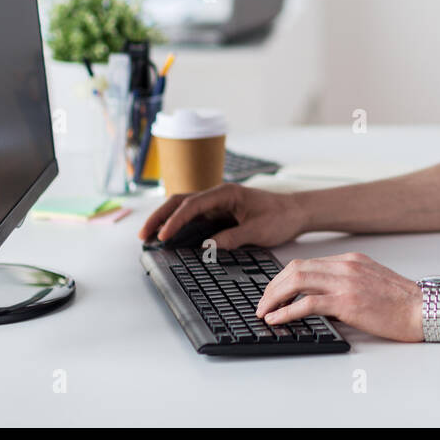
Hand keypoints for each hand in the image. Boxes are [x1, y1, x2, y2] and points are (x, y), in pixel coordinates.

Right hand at [137, 182, 306, 249]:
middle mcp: (218, 195)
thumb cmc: (281, 217)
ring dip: (166, 220)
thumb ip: (232, 237)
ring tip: (149, 237)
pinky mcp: (219, 213)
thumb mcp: (258, 230)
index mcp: (226, 193)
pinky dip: (179, 225)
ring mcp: (217, 204)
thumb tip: (206, 247)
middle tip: (143, 235)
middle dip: (160, 216)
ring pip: (184, 208)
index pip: (193, 204)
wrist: (296, 212)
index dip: (175, 220)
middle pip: (181, 201)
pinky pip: (194, 217)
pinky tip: (169, 237)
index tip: (163, 236)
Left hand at [255, 252, 425, 341]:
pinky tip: (277, 319)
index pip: (307, 263)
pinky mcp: (347, 301)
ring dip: (273, 297)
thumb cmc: (403, 303)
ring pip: (296, 281)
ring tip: (264, 311)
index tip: (273, 292)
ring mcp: (346, 282)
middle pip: (296, 268)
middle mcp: (346, 266)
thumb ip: (348, 285)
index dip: (284, 278)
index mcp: (352, 260)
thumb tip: (322, 300)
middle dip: (272, 286)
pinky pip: (307, 303)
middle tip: (262, 303)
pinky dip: (286, 311)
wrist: (425, 309)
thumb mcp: (372, 283)